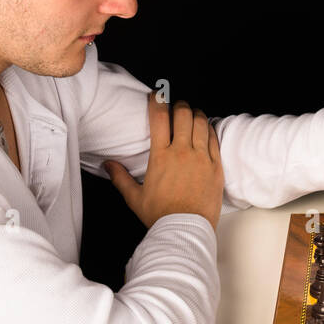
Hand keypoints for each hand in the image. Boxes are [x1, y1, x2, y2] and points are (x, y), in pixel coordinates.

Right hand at [104, 92, 224, 231]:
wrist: (186, 228)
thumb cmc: (161, 215)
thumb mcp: (135, 197)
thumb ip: (120, 177)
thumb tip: (107, 165)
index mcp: (161, 156)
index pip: (158, 118)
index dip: (157, 101)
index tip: (156, 95)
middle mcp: (182, 152)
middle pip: (183, 114)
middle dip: (179, 105)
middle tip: (177, 105)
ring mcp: (201, 158)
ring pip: (201, 123)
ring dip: (196, 114)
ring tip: (193, 113)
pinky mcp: (216, 166)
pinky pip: (214, 139)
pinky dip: (210, 129)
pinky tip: (206, 128)